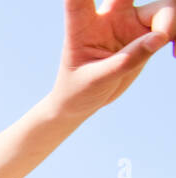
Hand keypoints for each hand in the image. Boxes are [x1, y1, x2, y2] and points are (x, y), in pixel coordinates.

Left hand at [51, 0, 174, 116]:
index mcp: (83, 24)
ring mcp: (130, 20)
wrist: (83, 100)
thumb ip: (125, 60)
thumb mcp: (96, 80)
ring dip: (172, 21)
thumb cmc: (78, 88)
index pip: (79, 0)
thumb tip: (160, 37)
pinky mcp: (147, 30)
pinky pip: (171, 21)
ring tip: (175, 47)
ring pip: (162, 6)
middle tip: (162, 21)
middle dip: (156, 0)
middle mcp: (109, 15)